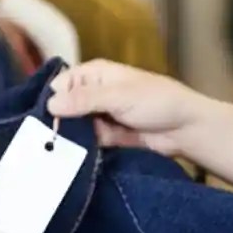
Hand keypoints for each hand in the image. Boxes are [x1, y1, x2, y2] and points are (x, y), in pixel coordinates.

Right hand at [47, 60, 206, 154]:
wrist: (186, 128)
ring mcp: (100, 116)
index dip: (53, 100)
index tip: (47, 120)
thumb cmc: (158, 101)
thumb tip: (50, 103)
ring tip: (56, 152)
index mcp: (96, 74)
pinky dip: (82, 148)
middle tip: (46, 141)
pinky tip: (71, 158)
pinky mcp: (107, 136)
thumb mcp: (119, 96)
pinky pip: (87, 142)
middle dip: (57, 122)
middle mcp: (94, 93)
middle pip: (64, 107)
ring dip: (69, 138)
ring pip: (73, 126)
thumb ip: (85, 100)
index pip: (61, 84)